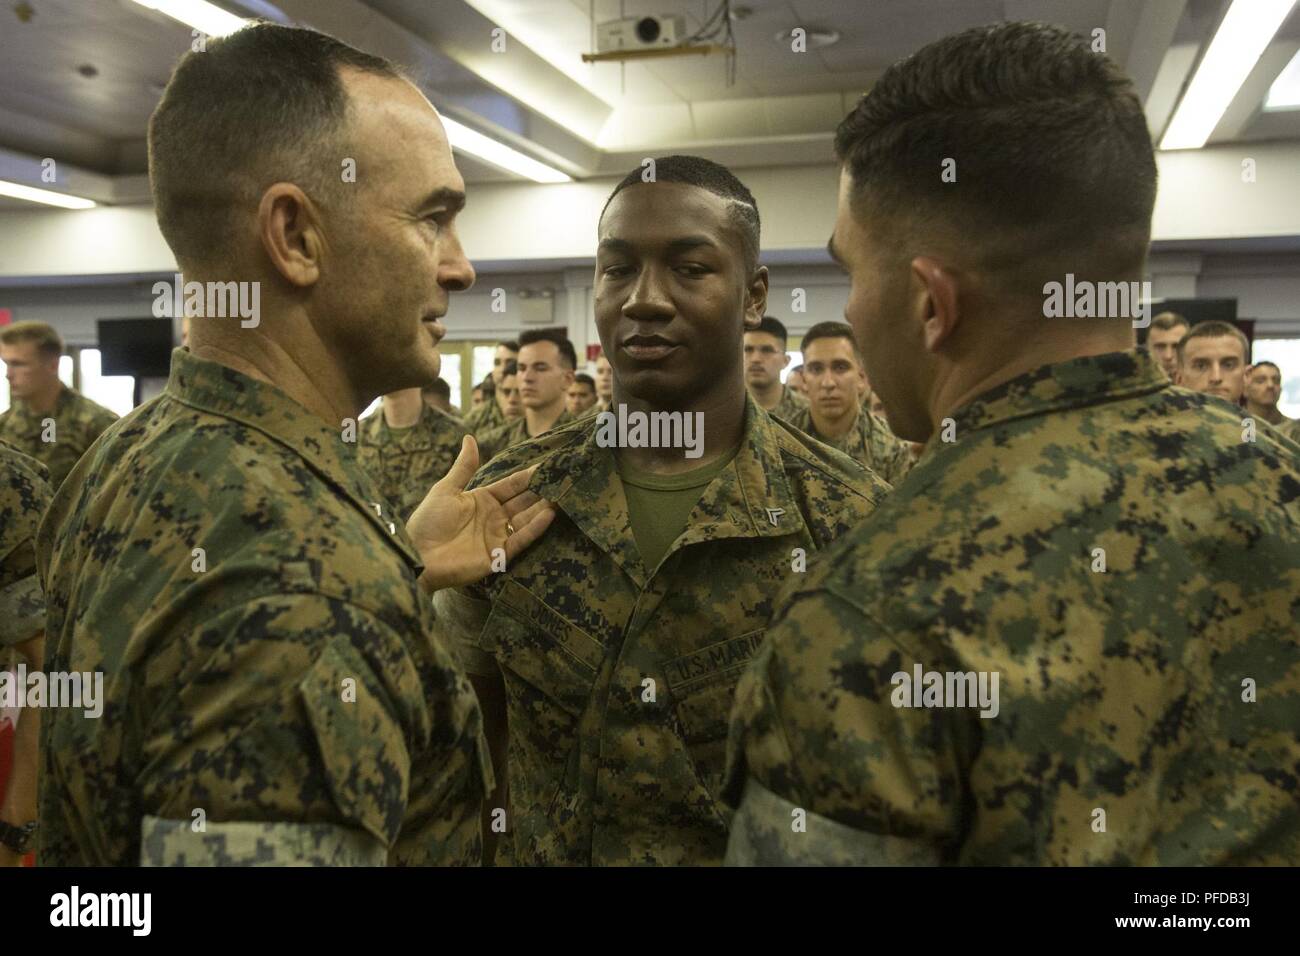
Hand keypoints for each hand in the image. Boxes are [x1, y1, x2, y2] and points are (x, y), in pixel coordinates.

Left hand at [407, 436, 554, 591]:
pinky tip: (549, 514)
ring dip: (543, 508)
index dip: (528, 476)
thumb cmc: (428, 521)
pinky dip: (535, 528)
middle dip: (542, 491)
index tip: (548, 465)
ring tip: (563, 495)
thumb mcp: (446, 489)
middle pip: (524, 502)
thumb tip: (470, 438)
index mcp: (483, 500)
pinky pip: (521, 539)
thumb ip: (464, 466)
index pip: (512, 485)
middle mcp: (494, 517)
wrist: (418, 554)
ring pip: (526, 519)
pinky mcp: (499, 555)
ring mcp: (498, 536)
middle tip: (564, 479)